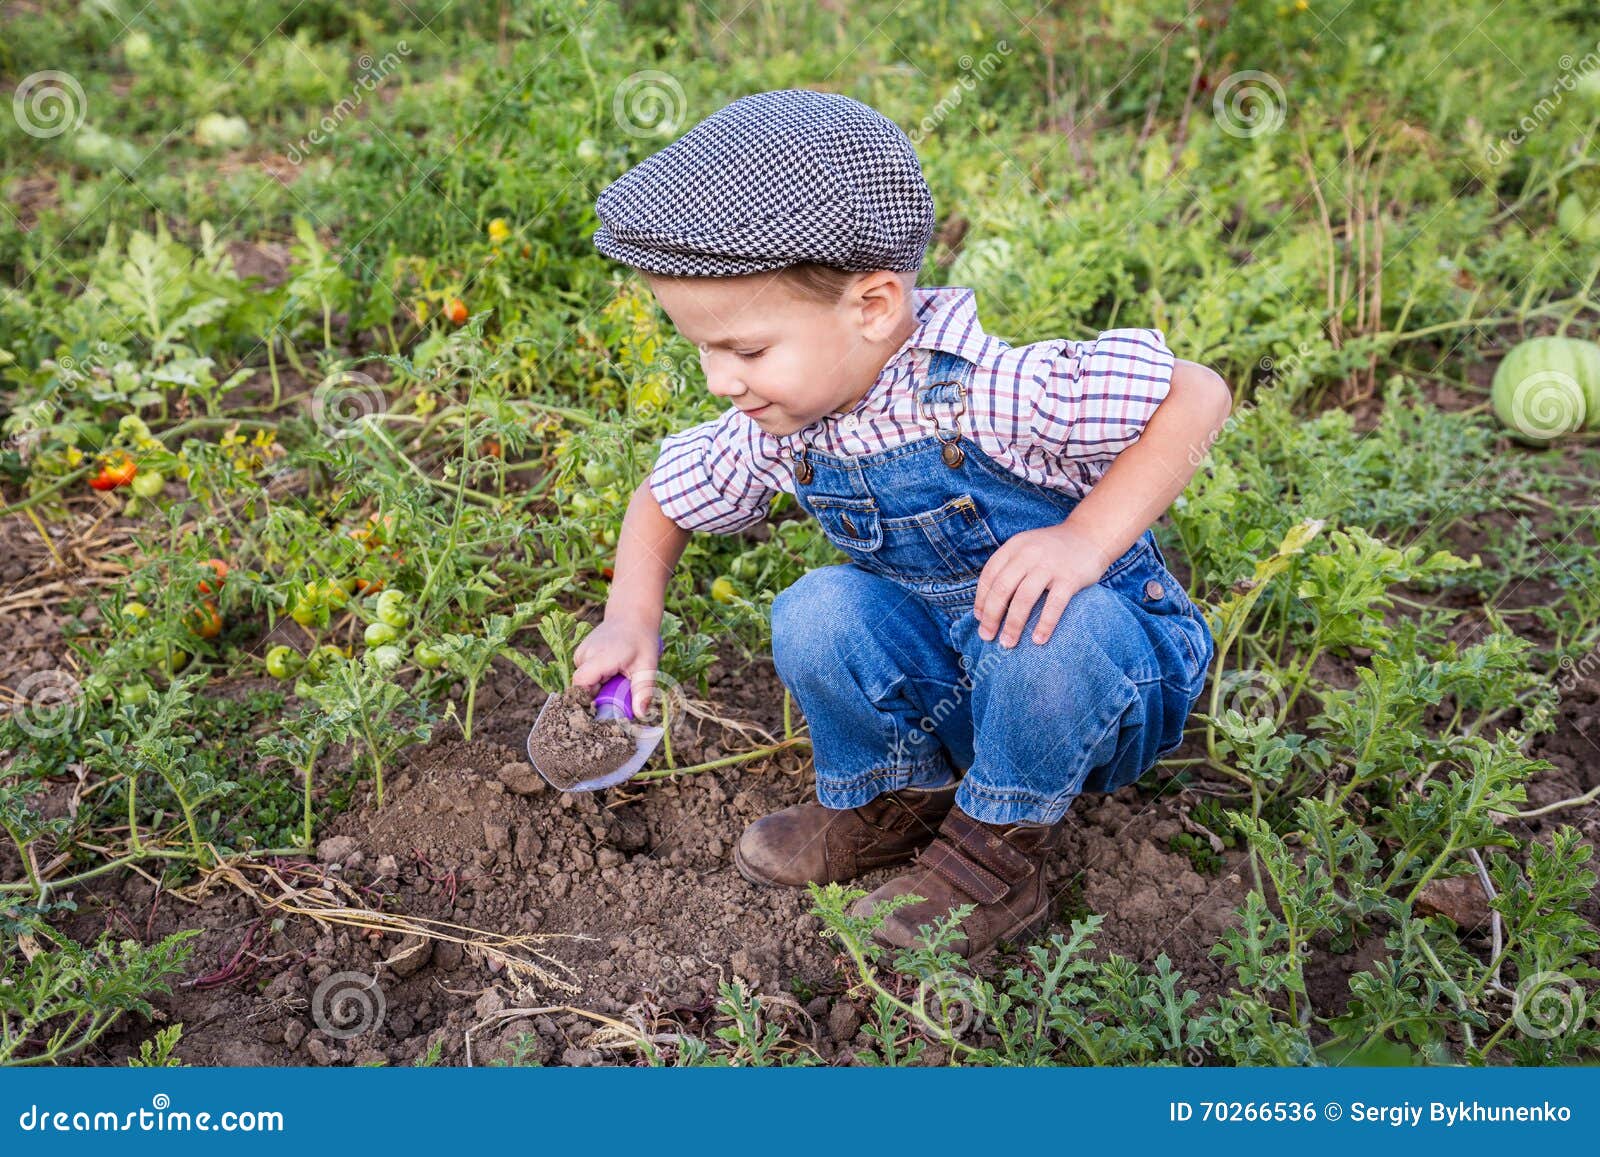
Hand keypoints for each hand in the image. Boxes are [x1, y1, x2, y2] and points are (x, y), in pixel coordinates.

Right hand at [571, 617, 662, 711]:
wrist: (632, 616)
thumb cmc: (641, 640)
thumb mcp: (648, 666)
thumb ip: (643, 690)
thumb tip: (641, 715)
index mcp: (600, 657)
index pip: (580, 685)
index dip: (589, 699)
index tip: (606, 704)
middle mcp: (585, 654)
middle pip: (583, 688)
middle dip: (600, 696)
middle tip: (620, 689)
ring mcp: (581, 654)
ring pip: (585, 683)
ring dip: (601, 686)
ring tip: (618, 675)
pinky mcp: (581, 655)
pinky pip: (586, 676)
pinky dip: (598, 679)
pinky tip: (612, 671)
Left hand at [973, 523, 1110, 647]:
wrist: (1091, 535)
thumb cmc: (1053, 550)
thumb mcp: (1027, 548)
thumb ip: (1009, 567)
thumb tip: (988, 605)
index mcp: (1014, 546)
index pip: (989, 575)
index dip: (981, 599)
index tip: (979, 619)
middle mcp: (1028, 554)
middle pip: (1002, 588)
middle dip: (992, 616)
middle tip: (987, 636)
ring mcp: (1050, 565)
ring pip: (1024, 599)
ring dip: (1013, 624)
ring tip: (1008, 643)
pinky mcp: (1070, 578)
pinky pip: (1054, 605)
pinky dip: (1044, 624)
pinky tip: (1038, 640)